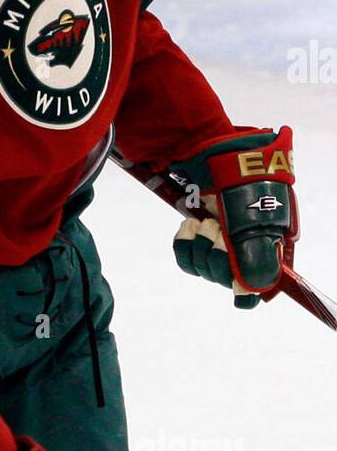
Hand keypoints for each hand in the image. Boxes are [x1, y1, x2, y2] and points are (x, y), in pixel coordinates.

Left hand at [171, 126, 296, 308]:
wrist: (220, 158)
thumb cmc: (245, 188)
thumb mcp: (258, 222)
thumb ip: (258, 257)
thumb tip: (253, 290)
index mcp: (266, 251)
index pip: (252, 292)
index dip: (243, 291)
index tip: (235, 281)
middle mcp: (243, 252)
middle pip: (224, 279)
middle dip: (217, 256)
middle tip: (217, 230)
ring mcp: (219, 244)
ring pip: (202, 268)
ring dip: (200, 247)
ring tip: (203, 223)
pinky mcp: (197, 236)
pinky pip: (185, 258)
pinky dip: (184, 244)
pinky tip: (188, 226)